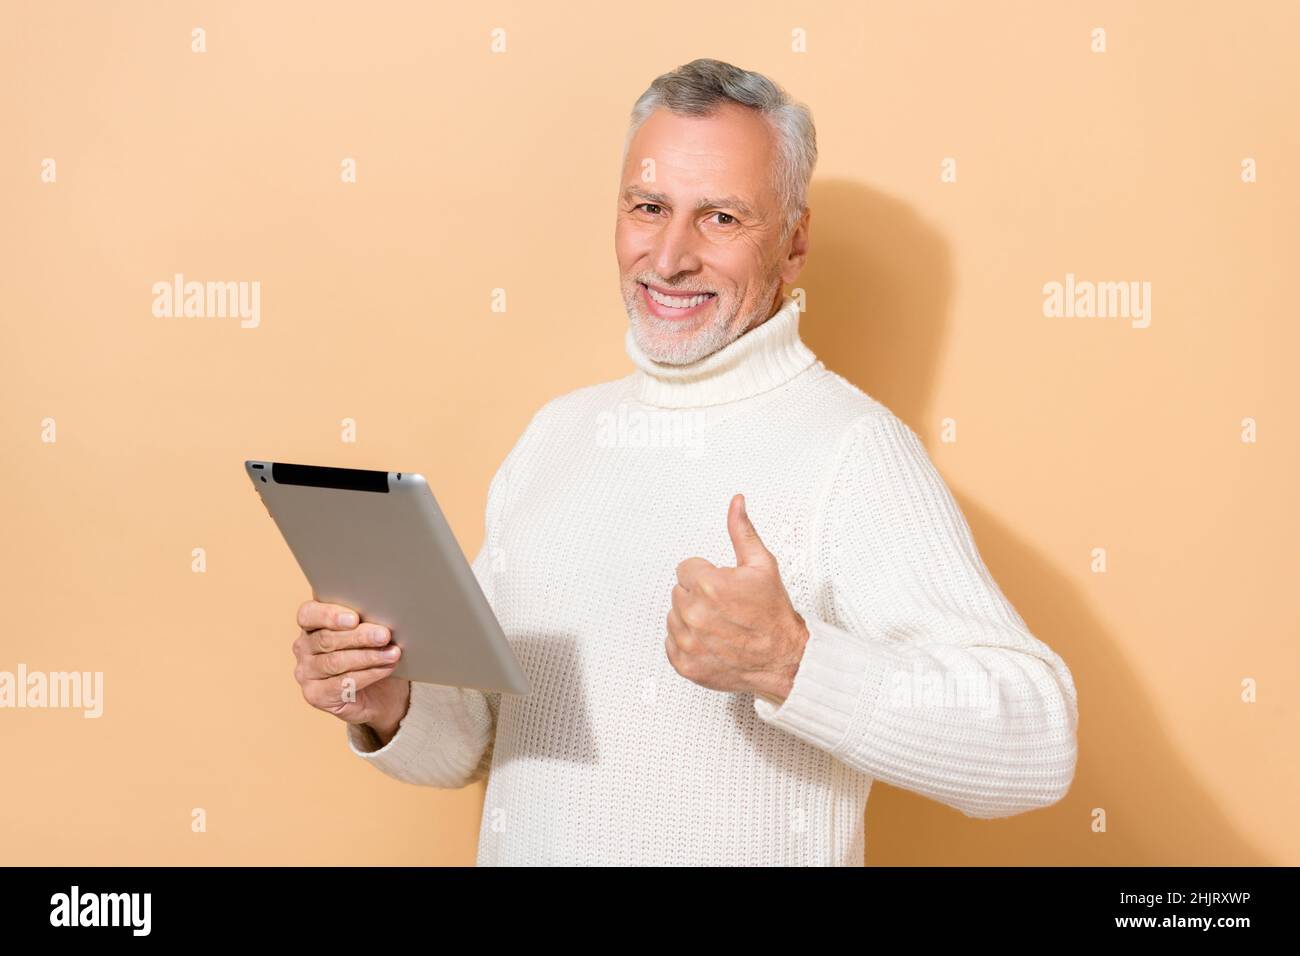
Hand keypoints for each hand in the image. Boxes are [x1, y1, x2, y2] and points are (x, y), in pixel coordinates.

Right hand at [292, 601, 410, 743]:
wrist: (381, 692)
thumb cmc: (373, 651)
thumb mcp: (370, 631)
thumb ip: (366, 620)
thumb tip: (382, 612)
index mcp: (311, 623)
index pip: (308, 614)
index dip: (330, 615)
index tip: (354, 618)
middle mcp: (303, 647)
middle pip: (326, 639)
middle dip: (359, 636)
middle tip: (384, 635)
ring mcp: (306, 672)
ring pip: (336, 662)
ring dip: (368, 656)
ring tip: (393, 653)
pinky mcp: (315, 695)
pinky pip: (342, 683)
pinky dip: (369, 674)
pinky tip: (386, 668)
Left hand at [666, 494, 809, 702]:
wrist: (783, 658)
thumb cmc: (773, 616)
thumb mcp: (762, 565)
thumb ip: (742, 531)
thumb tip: (736, 504)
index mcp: (709, 587)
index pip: (686, 568)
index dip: (707, 575)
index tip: (723, 587)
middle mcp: (695, 615)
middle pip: (679, 592)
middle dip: (698, 595)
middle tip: (724, 606)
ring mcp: (689, 642)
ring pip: (674, 616)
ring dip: (691, 618)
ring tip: (719, 623)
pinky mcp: (685, 663)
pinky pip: (672, 642)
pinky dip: (688, 642)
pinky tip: (711, 640)